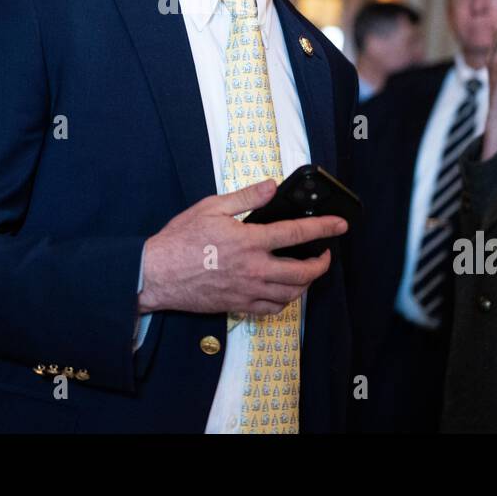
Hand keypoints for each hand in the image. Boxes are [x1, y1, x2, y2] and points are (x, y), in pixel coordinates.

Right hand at [137, 180, 346, 316]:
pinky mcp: (238, 305)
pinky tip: (285, 290)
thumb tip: (271, 186)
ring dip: (307, 283)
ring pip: (291, 294)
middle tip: (325, 253)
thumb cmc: (180, 240)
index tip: (340, 225)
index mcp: (249, 241)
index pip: (297, 234)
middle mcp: (253, 269)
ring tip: (308, 271)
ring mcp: (247, 290)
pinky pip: (272, 309)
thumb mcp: (212, 207)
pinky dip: (286, 300)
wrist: (156, 274)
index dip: (324, 228)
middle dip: (322, 263)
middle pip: (303, 272)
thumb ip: (246, 197)